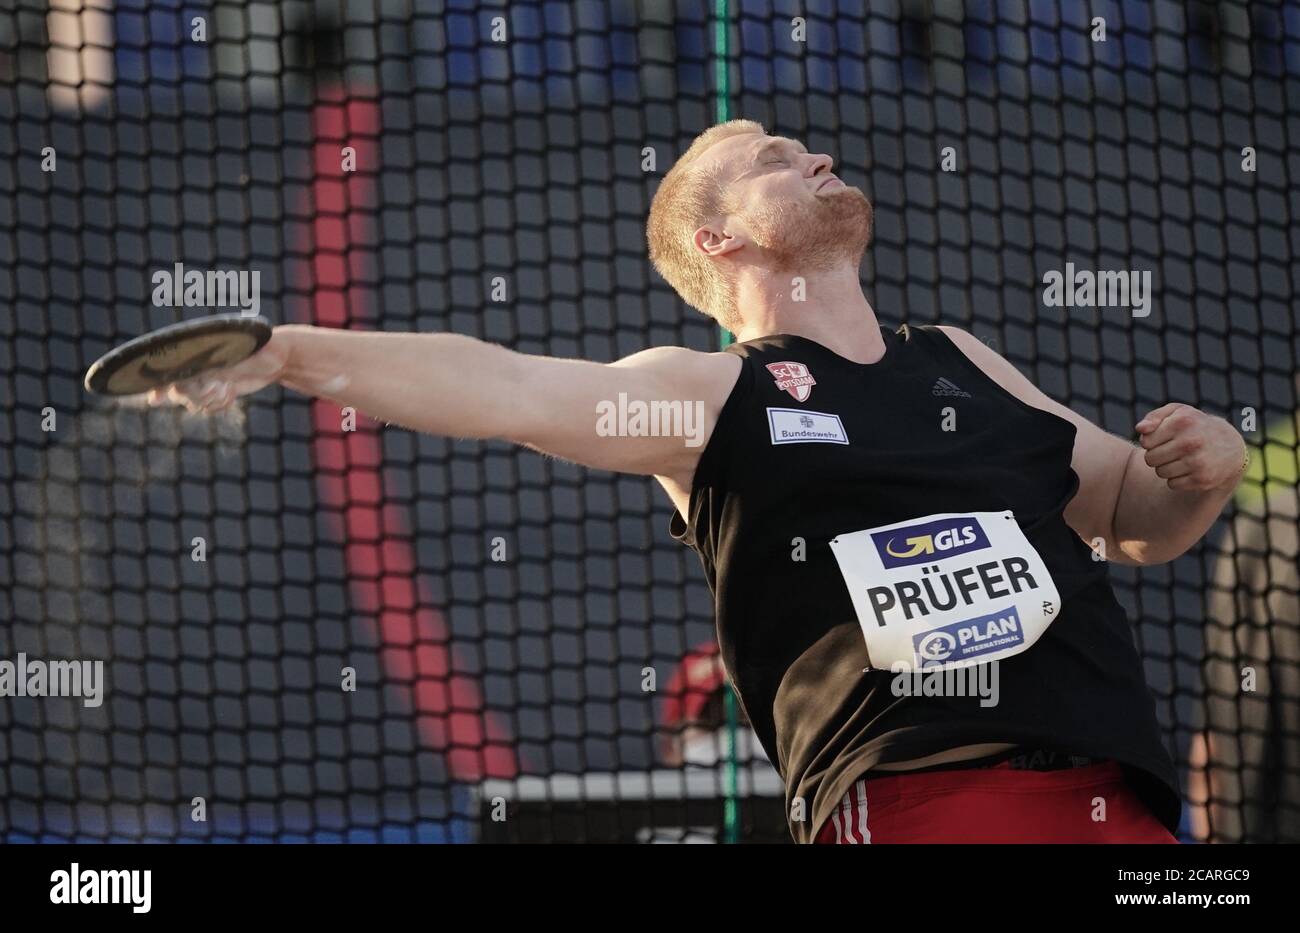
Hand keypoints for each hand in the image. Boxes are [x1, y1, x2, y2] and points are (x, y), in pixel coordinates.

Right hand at [146, 328, 290, 413]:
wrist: (277, 357)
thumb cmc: (257, 345)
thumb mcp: (236, 351)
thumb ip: (212, 364)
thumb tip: (191, 380)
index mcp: (194, 350)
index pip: (167, 370)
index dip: (159, 385)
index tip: (156, 398)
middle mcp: (195, 366)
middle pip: (178, 392)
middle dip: (197, 394)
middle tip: (218, 386)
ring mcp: (205, 380)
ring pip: (194, 404)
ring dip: (211, 401)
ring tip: (228, 388)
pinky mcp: (217, 393)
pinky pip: (209, 409)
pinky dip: (220, 405)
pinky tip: (231, 393)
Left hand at [1135, 403, 1245, 491]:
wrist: (1229, 447)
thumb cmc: (1194, 426)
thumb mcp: (1177, 413)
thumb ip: (1154, 417)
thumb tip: (1140, 429)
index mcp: (1182, 422)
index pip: (1146, 441)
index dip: (1151, 441)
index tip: (1163, 438)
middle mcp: (1191, 441)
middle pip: (1150, 459)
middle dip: (1156, 455)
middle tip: (1171, 450)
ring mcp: (1198, 461)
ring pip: (1160, 473)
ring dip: (1166, 468)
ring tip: (1181, 458)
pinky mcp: (1202, 479)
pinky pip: (1172, 484)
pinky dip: (1177, 479)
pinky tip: (1189, 469)